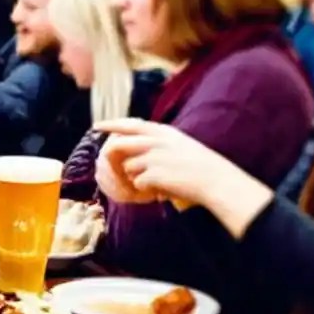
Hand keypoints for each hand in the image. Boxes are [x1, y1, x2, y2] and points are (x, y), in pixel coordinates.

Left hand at [95, 118, 274, 236]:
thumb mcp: (180, 144)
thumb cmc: (200, 166)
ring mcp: (154, 156)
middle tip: (116, 168)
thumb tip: (133, 148)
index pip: (131, 124)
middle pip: (120, 145)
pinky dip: (146, 189)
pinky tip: (162, 189)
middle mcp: (157, 140)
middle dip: (114, 159)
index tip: (97, 126)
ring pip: (128, 168)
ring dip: (138, 178)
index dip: (112, 124)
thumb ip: (158, 142)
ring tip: (158, 182)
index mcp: (164, 131)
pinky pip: (138, 183)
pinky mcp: (154, 173)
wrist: (216, 180)